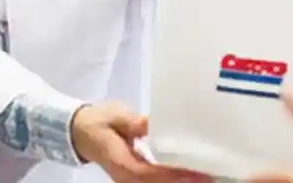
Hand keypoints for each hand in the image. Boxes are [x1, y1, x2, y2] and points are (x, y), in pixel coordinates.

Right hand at [71, 102, 210, 182]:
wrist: (81, 132)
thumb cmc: (100, 121)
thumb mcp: (116, 116)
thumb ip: (135, 123)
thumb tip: (155, 123)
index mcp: (121, 162)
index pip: (148, 173)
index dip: (172, 175)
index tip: (195, 172)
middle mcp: (126, 177)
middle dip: (183, 182)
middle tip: (210, 175)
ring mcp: (130, 180)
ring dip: (180, 182)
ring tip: (206, 175)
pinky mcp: (136, 178)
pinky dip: (173, 179)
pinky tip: (191, 174)